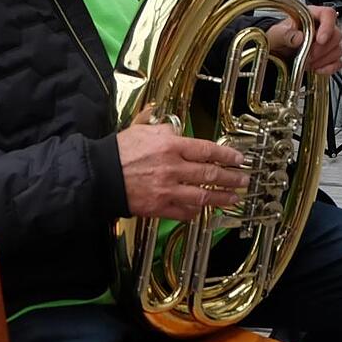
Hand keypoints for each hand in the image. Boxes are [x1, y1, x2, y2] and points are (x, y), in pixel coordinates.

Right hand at [117, 108, 247, 220]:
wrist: (97, 176)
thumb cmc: (117, 153)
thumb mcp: (142, 130)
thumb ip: (164, 129)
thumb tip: (177, 130)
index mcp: (169, 147)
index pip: (207, 150)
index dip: (227, 155)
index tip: (239, 159)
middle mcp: (172, 168)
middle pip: (210, 174)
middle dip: (232, 178)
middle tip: (244, 180)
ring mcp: (166, 189)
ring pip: (203, 196)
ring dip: (222, 197)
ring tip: (234, 198)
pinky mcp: (158, 207)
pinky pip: (184, 211)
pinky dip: (196, 211)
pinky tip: (203, 210)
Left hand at [266, 5, 341, 76]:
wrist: (276, 53)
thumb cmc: (277, 39)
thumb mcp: (275, 35)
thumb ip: (285, 34)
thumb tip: (298, 36)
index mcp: (311, 16)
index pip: (328, 14)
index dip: (328, 26)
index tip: (320, 40)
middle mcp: (322, 28)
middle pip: (335, 35)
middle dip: (321, 49)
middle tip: (308, 55)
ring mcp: (327, 43)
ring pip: (337, 50)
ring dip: (322, 59)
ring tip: (307, 62)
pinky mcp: (329, 57)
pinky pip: (337, 63)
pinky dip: (328, 68)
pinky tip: (316, 68)